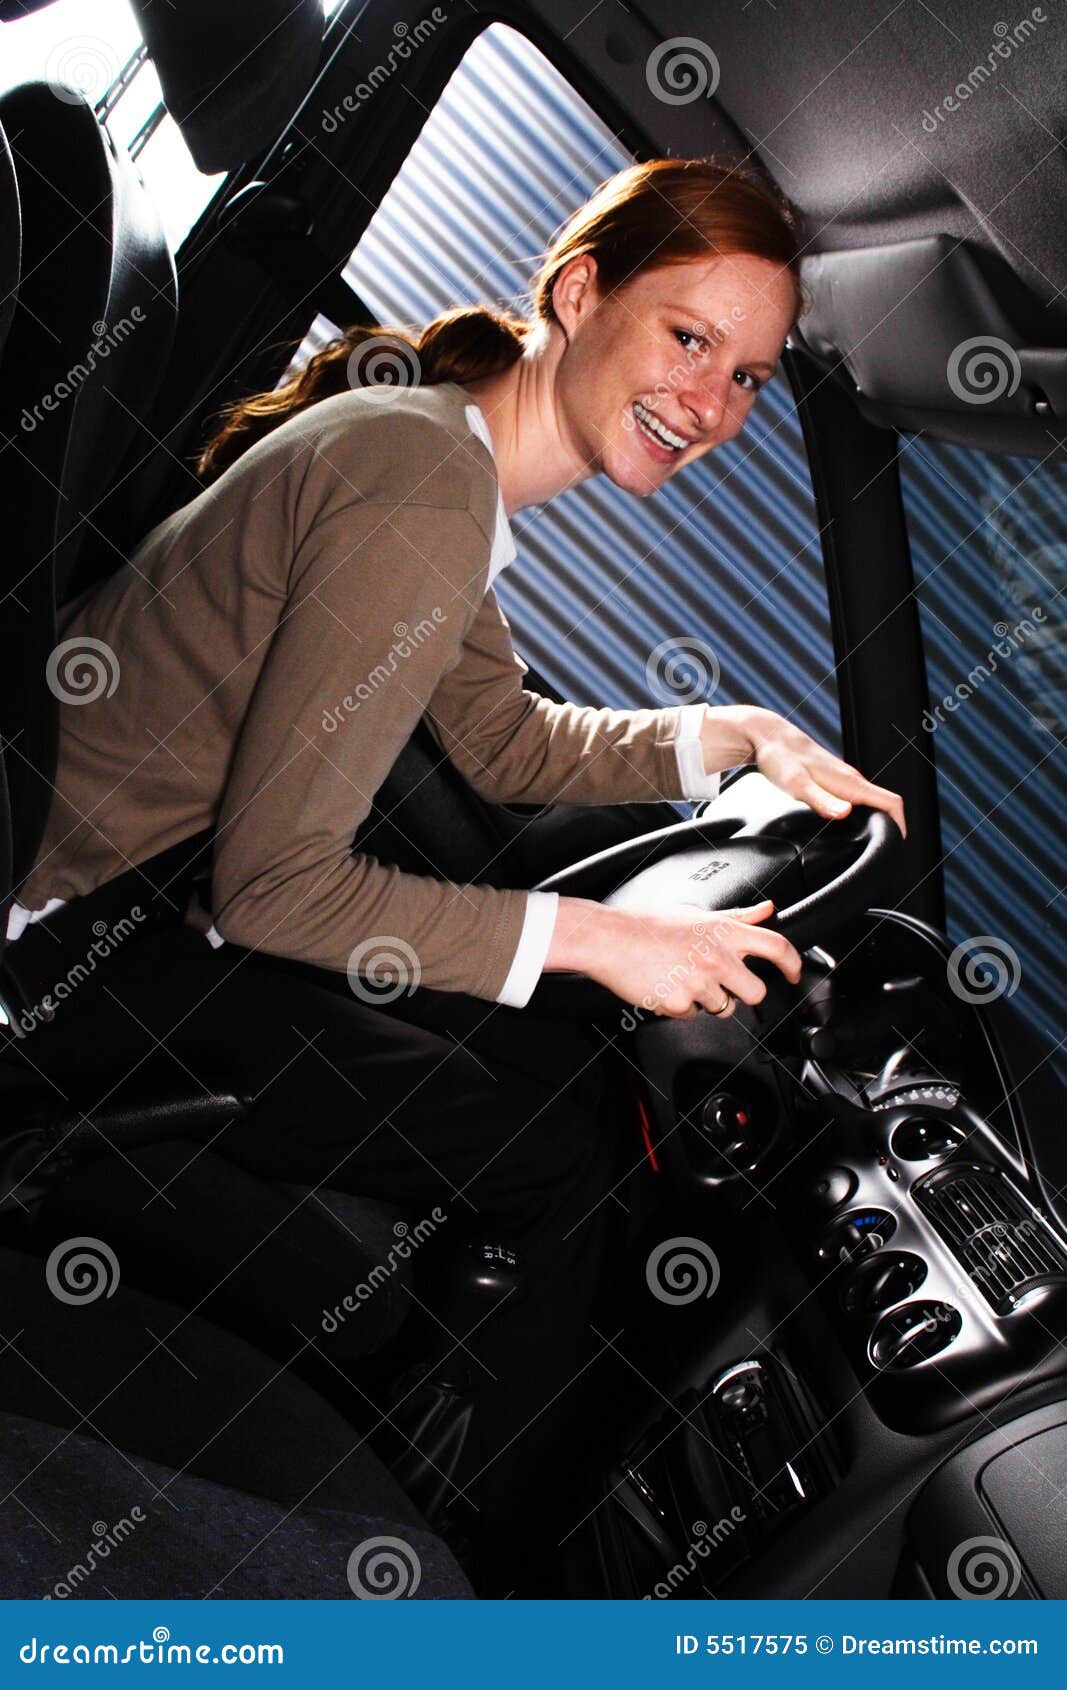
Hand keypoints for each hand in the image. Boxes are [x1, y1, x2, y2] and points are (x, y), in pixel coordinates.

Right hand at [546, 896, 802, 1019]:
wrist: (609, 939)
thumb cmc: (649, 924)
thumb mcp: (698, 914)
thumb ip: (737, 917)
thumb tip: (767, 910)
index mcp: (724, 931)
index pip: (776, 947)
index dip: (793, 964)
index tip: (793, 974)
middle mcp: (717, 956)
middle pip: (755, 992)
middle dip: (742, 993)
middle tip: (721, 984)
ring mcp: (699, 982)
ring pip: (724, 1008)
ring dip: (708, 1000)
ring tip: (684, 980)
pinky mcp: (680, 1003)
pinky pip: (693, 1016)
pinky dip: (682, 1007)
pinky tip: (667, 987)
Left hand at [701, 705, 906, 837]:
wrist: (768, 736)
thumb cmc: (779, 758)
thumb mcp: (796, 784)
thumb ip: (821, 800)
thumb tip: (846, 813)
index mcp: (849, 782)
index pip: (891, 802)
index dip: (900, 825)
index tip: (897, 845)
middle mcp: (852, 779)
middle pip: (886, 805)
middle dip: (892, 828)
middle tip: (885, 852)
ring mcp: (844, 779)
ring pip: (872, 802)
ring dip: (878, 821)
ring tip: (871, 844)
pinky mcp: (834, 780)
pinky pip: (858, 798)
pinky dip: (862, 814)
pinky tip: (849, 826)